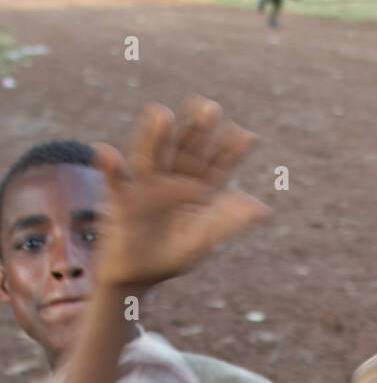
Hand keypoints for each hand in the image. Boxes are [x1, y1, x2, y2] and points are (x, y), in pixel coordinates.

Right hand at [93, 96, 268, 290]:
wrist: (136, 275)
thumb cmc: (170, 256)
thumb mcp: (201, 241)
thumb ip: (227, 223)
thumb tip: (263, 208)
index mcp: (194, 191)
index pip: (216, 167)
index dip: (230, 152)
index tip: (248, 136)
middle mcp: (171, 181)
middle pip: (185, 151)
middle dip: (197, 130)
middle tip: (210, 107)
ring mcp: (145, 187)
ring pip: (151, 156)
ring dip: (155, 137)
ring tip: (162, 114)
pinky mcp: (121, 199)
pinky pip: (116, 181)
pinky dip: (111, 166)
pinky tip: (106, 152)